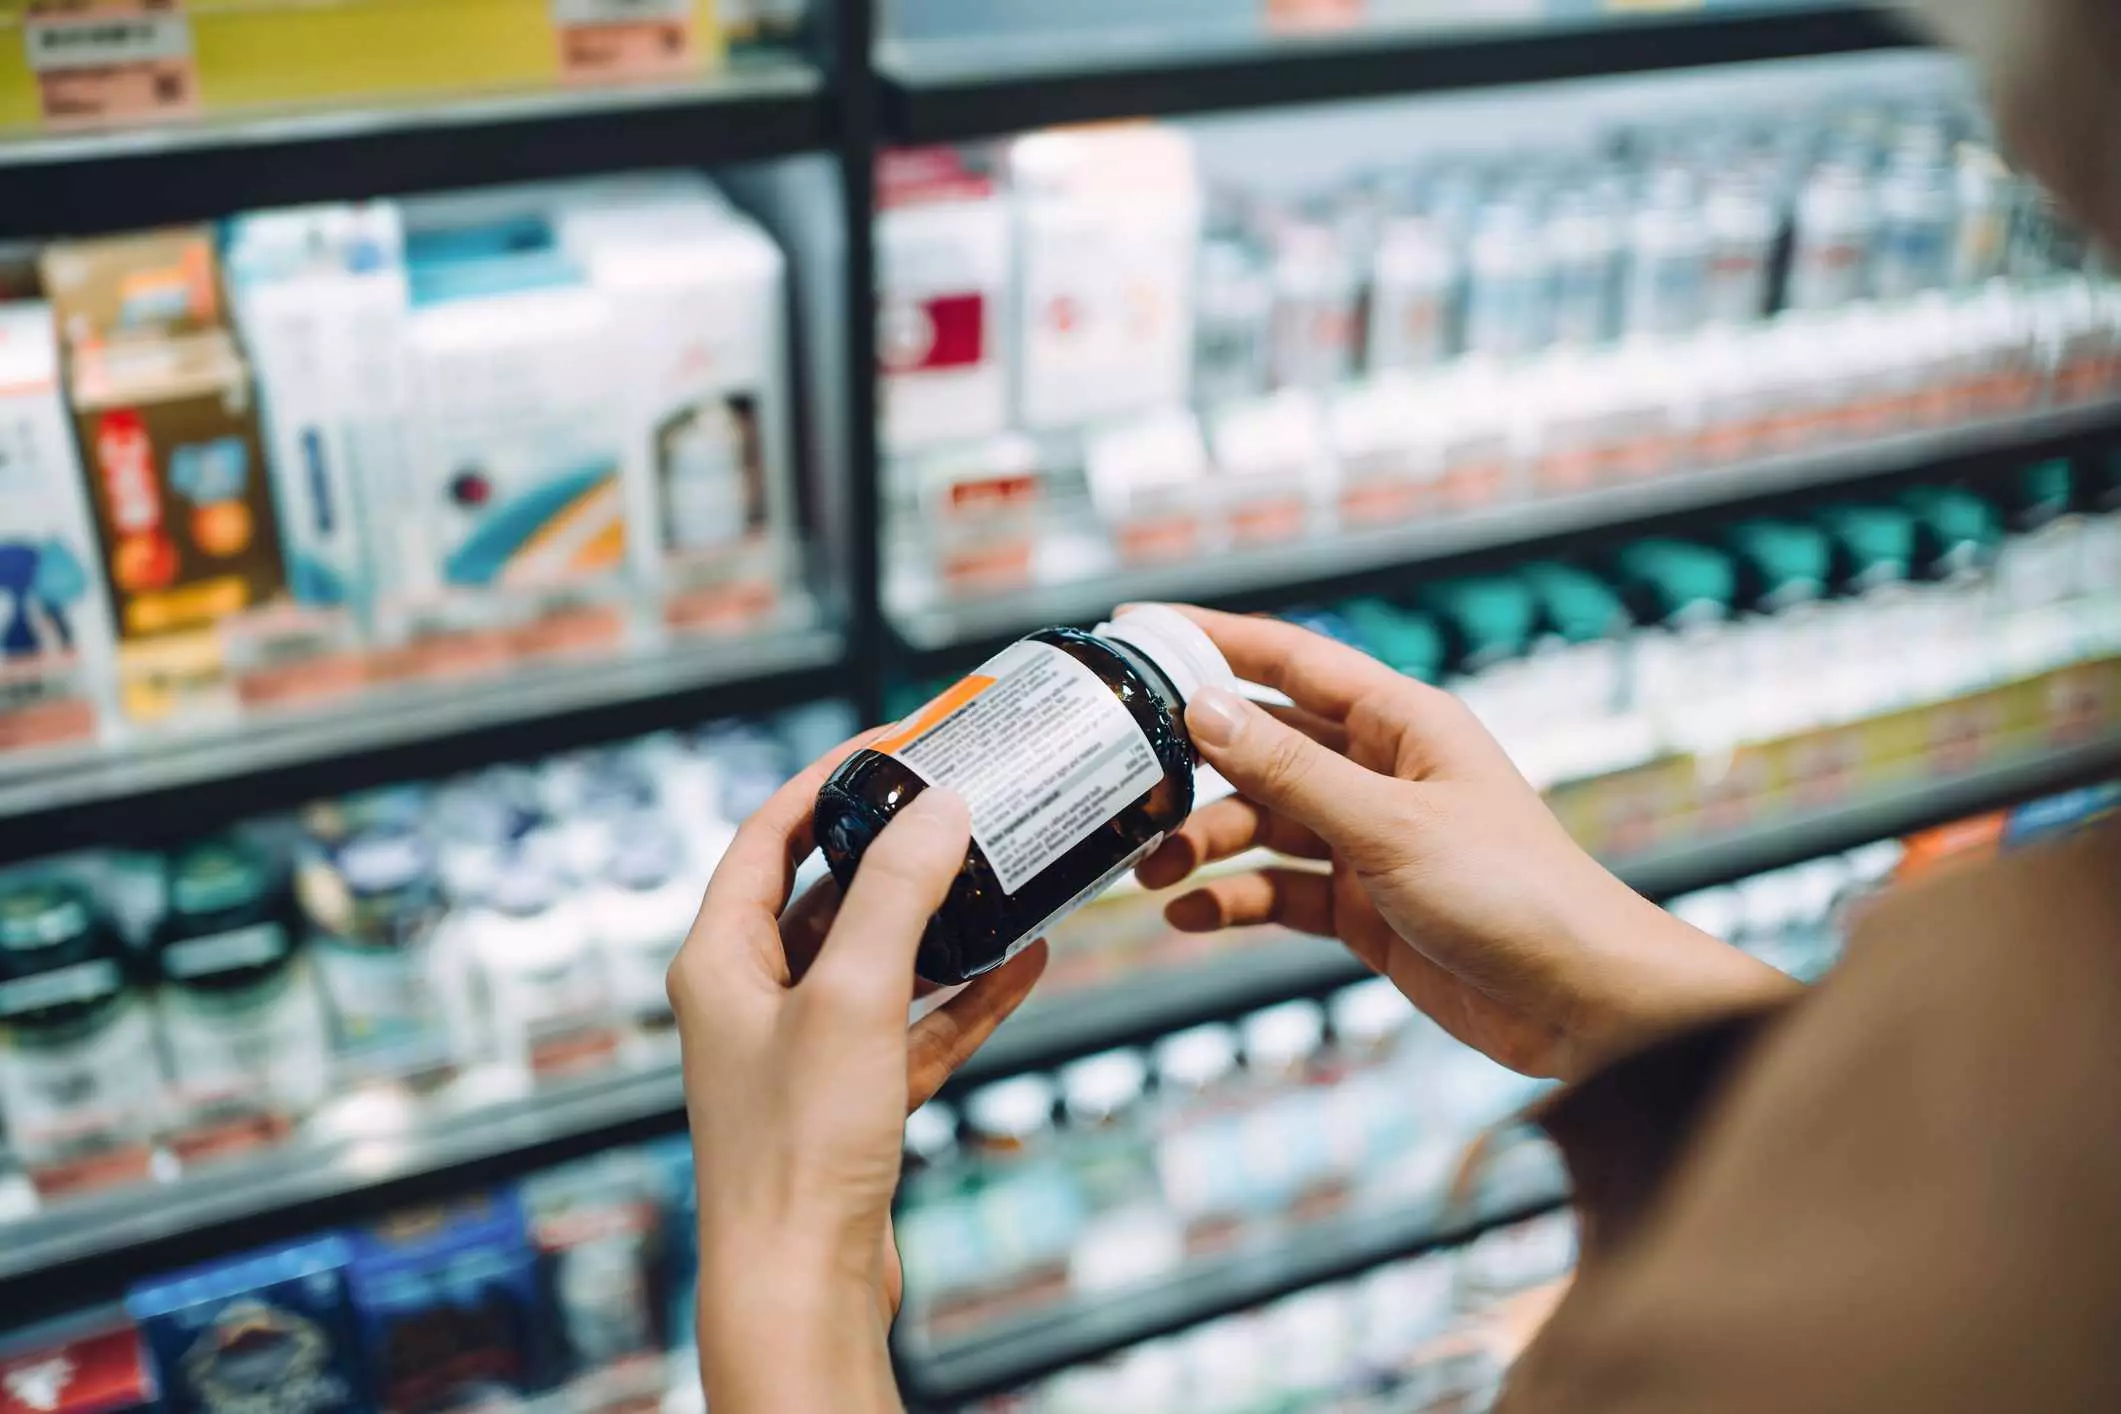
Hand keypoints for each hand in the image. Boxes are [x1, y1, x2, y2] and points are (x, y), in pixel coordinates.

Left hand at [668, 738, 1047, 1412]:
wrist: (801, 1285)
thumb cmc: (796, 1146)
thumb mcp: (852, 997)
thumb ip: (898, 896)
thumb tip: (939, 809)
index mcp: (719, 959)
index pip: (765, 837)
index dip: (825, 784)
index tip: (889, 747)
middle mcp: (752, 998)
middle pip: (826, 894)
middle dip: (895, 850)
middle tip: (958, 804)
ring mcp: (803, 1051)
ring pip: (878, 960)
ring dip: (940, 921)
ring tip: (1003, 873)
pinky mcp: (850, 1101)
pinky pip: (914, 1026)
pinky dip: (965, 995)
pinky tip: (1025, 962)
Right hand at [1135, 607, 1796, 1082]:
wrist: (1584, 1004)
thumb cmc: (1516, 894)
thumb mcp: (1389, 826)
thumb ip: (1291, 771)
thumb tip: (1203, 709)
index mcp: (1404, 723)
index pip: (1291, 660)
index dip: (1212, 640)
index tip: (1136, 629)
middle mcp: (1383, 772)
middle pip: (1264, 748)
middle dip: (1195, 769)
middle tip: (1128, 789)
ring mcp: (1370, 840)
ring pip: (1264, 824)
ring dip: (1207, 845)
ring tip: (1154, 873)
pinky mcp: (1364, 907)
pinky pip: (1280, 889)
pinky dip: (1236, 900)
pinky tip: (1194, 914)